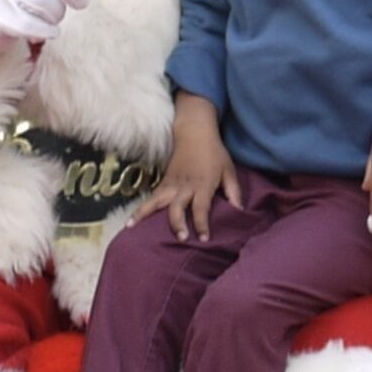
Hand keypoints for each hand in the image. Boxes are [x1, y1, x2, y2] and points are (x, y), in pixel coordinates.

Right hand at [138, 94, 238, 240]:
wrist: (194, 132)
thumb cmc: (214, 153)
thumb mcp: (229, 171)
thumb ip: (234, 192)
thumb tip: (240, 212)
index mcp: (203, 184)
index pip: (201, 207)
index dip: (202, 224)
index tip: (203, 239)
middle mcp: (185, 185)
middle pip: (177, 206)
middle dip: (177, 223)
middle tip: (180, 238)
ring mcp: (171, 183)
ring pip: (156, 200)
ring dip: (144, 214)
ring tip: (131, 228)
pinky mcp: (163, 181)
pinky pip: (151, 197)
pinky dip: (141, 208)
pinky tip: (131, 221)